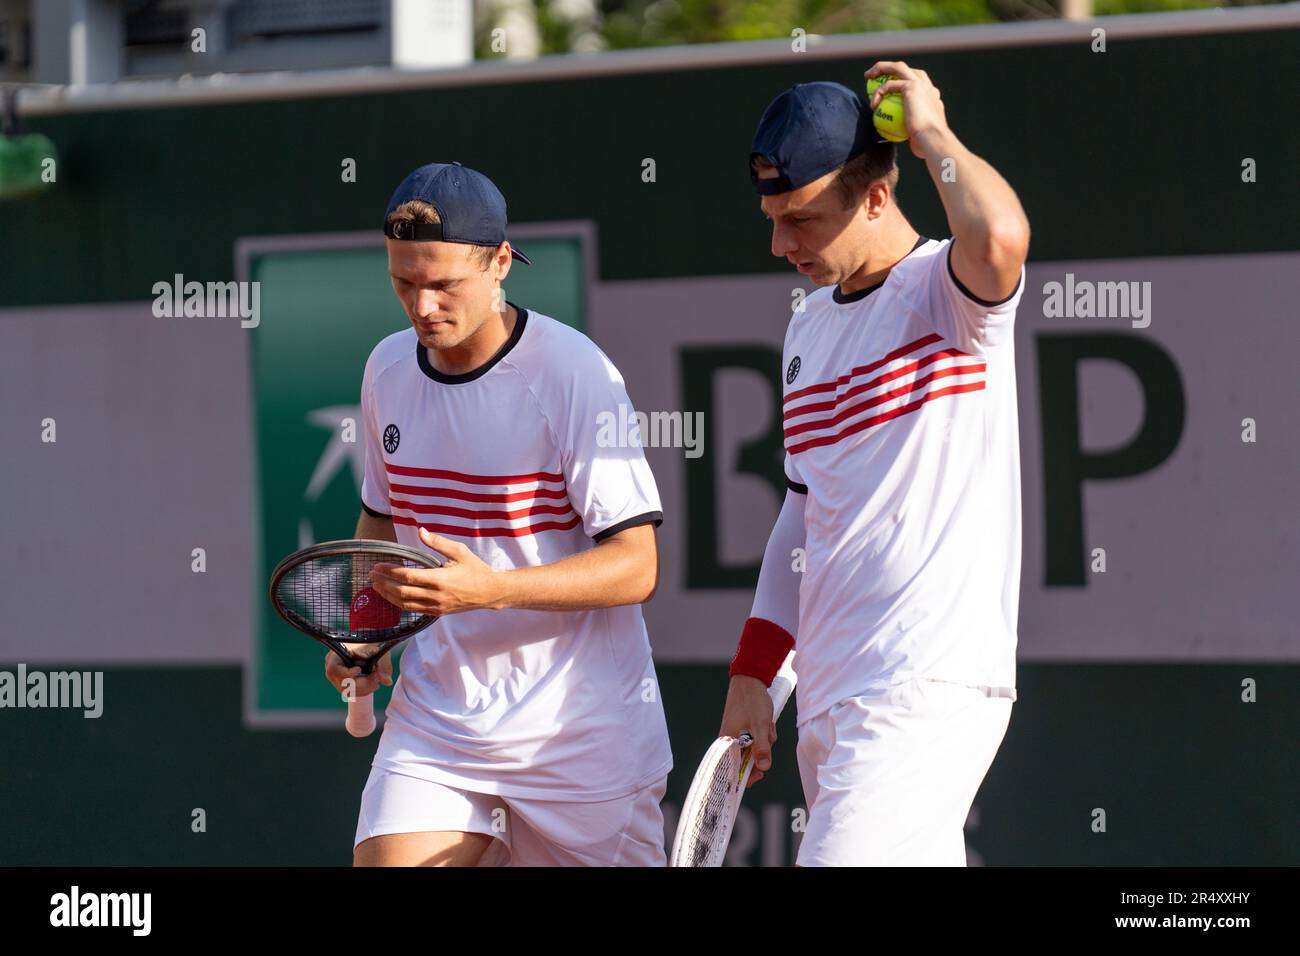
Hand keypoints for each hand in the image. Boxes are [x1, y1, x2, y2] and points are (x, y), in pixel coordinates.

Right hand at [325, 647, 392, 699]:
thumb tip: (388, 681)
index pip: (333, 669)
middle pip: (342, 684)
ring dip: (365, 689)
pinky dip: (364, 690)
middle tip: (377, 678)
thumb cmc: (370, 643)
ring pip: (347, 691)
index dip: (347, 673)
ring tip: (377, 681)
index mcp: (335, 655)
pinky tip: (373, 684)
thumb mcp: (377, 650)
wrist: (369, 643)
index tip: (359, 669)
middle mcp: (332, 668)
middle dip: (362, 683)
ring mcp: (336, 678)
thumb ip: (383, 665)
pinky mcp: (343, 684)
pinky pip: (351, 693)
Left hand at [369, 527, 504, 615]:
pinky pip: (414, 610)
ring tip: (377, 587)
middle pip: (401, 592)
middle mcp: (435, 595)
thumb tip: (421, 531)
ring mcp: (436, 606)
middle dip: (383, 584)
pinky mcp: (437, 612)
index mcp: (439, 579)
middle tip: (372, 576)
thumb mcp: (458, 551)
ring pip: (405, 604)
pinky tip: (392, 598)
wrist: (490, 592)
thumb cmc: (475, 569)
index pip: (406, 576)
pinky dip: (400, 604)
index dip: (389, 571)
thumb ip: (438, 542)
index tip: (378, 565)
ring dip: (388, 596)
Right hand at [719, 675, 776, 787]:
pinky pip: (756, 738)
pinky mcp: (743, 728)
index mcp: (728, 742)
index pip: (732, 769)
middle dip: (761, 751)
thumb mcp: (760, 726)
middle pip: (746, 759)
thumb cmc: (752, 701)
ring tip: (767, 725)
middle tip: (767, 738)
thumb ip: (761, 748)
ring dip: (765, 740)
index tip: (760, 775)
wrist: (750, 679)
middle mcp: (729, 740)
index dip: (745, 777)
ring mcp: (737, 733)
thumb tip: (763, 768)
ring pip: (754, 748)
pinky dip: (763, 733)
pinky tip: (766, 722)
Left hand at [864, 60, 949, 159]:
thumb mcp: (917, 135)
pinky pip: (889, 85)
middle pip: (906, 69)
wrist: (933, 140)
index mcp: (931, 96)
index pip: (916, 81)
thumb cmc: (926, 144)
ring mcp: (920, 84)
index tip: (887, 89)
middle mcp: (928, 87)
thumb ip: (909, 129)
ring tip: (868, 76)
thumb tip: (897, 135)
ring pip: (898, 67)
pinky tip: (872, 105)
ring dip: (882, 67)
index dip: (900, 81)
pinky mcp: (912, 87)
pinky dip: (878, 93)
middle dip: (889, 67)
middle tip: (874, 76)